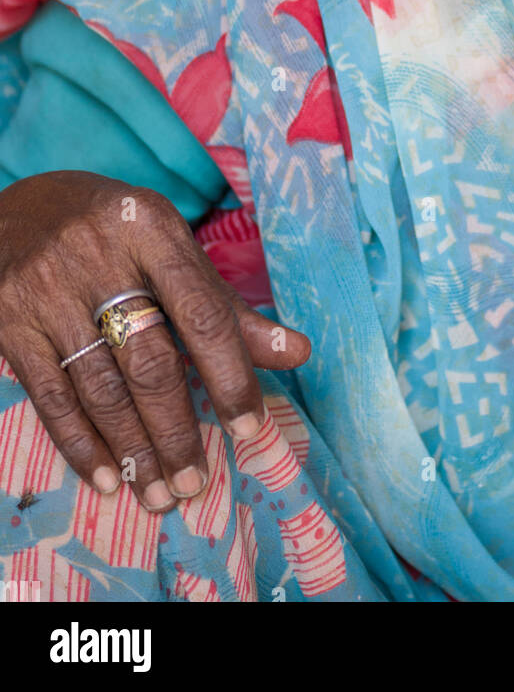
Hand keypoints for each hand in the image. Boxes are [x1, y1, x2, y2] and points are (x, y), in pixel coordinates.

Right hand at [0, 171, 310, 511]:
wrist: (15, 207)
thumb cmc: (111, 231)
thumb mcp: (168, 245)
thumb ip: (223, 304)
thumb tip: (297, 352)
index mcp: (151, 228)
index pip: (201, 312)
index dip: (229, 375)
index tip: (248, 427)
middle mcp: (98, 254)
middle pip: (149, 360)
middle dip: (176, 430)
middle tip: (196, 481)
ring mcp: (48, 289)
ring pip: (101, 387)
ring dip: (135, 450)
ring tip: (160, 493)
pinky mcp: (9, 319)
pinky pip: (51, 395)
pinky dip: (82, 443)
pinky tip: (109, 477)